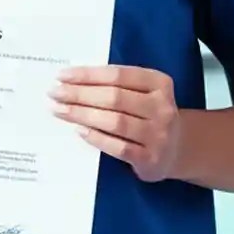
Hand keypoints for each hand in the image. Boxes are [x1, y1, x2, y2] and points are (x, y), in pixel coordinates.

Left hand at [49, 65, 182, 182]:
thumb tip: (73, 81)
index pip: (118, 75)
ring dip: (83, 115)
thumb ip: (117, 85)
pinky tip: (79, 131)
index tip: (62, 76)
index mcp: (159, 83)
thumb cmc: (149, 115)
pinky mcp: (150, 159)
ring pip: (115, 122)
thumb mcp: (143, 93)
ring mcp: (158, 135)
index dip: (88, 75)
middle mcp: (162, 108)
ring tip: (60, 110)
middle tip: (55, 93)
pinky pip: (118, 147)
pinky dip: (97, 138)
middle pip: (114, 98)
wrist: (178, 149)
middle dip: (80, 95)